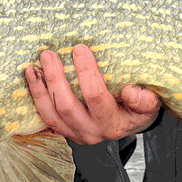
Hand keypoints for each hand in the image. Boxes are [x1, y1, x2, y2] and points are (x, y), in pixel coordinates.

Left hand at [24, 44, 160, 143]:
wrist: (130, 122)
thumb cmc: (138, 107)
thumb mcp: (149, 103)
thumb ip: (145, 100)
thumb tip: (129, 92)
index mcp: (113, 123)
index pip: (96, 97)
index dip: (86, 72)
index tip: (80, 48)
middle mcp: (93, 132)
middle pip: (67, 106)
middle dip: (55, 78)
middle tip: (48, 54)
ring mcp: (76, 134)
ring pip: (51, 114)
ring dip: (40, 89)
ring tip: (32, 66)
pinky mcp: (65, 131)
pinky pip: (46, 117)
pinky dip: (36, 97)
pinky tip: (31, 78)